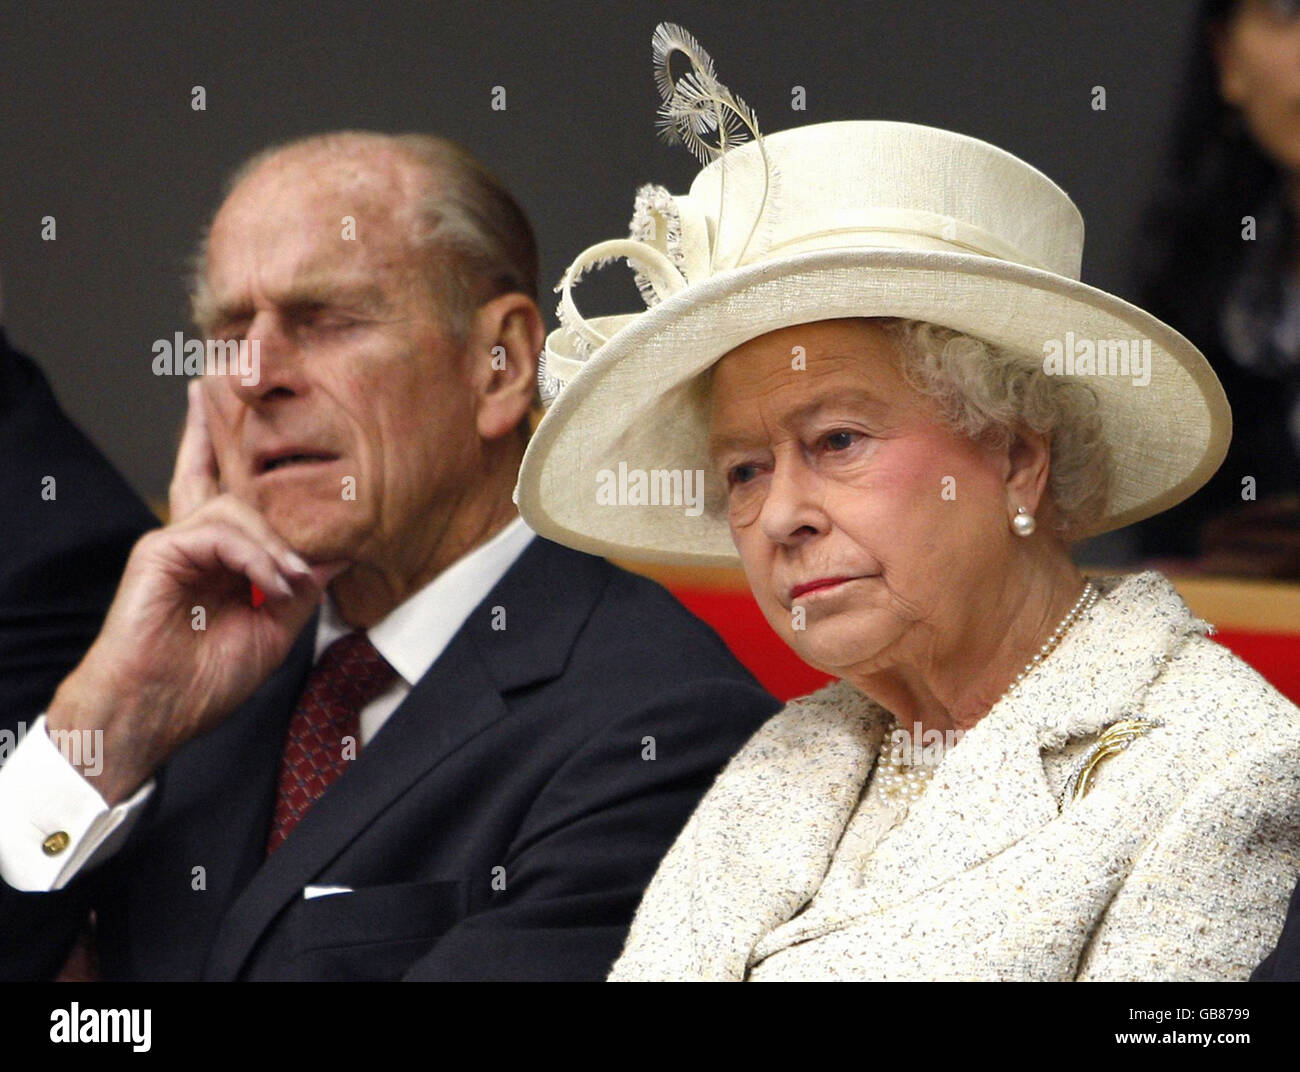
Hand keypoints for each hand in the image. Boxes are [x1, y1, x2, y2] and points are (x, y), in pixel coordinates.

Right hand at [47, 381, 345, 803]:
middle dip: (219, 426)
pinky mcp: (158, 550)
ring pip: (238, 507)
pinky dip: (255, 556)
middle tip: (217, 377)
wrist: (155, 712)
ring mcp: (174, 540)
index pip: (234, 495)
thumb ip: (302, 585)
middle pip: (212, 469)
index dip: (244, 460)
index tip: (260, 425)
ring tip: (289, 582)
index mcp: (220, 555)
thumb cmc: (206, 679)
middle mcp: (195, 537)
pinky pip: (219, 531)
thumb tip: (342, 550)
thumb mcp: (275, 627)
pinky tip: (271, 584)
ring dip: (276, 544)